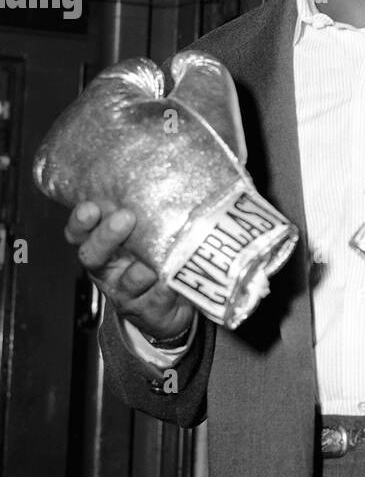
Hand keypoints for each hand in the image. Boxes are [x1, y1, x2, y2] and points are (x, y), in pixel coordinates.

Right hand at [65, 200, 194, 341]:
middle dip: (107, 236)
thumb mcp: (143, 233)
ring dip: (137, 271)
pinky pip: (155, 299)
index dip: (81, 222)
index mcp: (102, 247)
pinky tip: (171, 283)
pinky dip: (163, 290)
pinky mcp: (149, 310)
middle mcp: (108, 269)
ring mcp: (126, 292)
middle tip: (125, 218)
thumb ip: (145, 209)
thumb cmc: (154, 259)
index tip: (91, 207)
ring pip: (127, 281)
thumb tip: (165, 166)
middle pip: (93, 255)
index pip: (80, 233)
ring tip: (149, 264)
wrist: (171, 306)